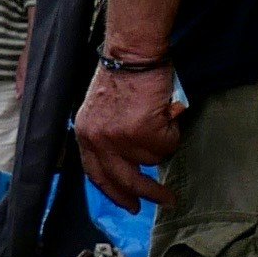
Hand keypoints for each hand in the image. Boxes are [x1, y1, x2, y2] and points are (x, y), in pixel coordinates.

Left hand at [73, 54, 182, 210]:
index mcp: (85, 135)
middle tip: (164, 200)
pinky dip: (172, 130)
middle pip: (123, 180)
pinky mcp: (143, 132)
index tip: (129, 203)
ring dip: (162, 141)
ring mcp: (120, 138)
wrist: (132, 53)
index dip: (114, 191)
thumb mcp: (99, 110)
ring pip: (152, 159)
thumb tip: (130, 161)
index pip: (96, 174)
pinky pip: (167, 145)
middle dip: (146, 193)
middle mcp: (98, 140)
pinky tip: (167, 111)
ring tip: (161, 116)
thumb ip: (106, 136)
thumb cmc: (122, 73)